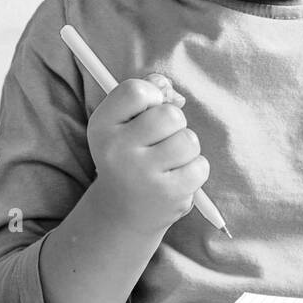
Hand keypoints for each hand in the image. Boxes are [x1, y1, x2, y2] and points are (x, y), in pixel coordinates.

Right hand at [85, 71, 205, 235]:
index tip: (149, 110)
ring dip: (186, 148)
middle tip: (160, 140)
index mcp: (102, 126)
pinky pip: (200, 165)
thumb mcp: (123, 123)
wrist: (121, 212)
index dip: (152, 94)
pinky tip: (176, 178)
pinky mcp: (167, 194)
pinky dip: (195, 170)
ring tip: (169, 161)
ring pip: (189, 140)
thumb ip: (148, 96)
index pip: (135, 91)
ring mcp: (142, 174)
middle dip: (175, 124)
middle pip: (170, 115)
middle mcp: (117, 150)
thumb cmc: (129, 156)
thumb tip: (175, 95)